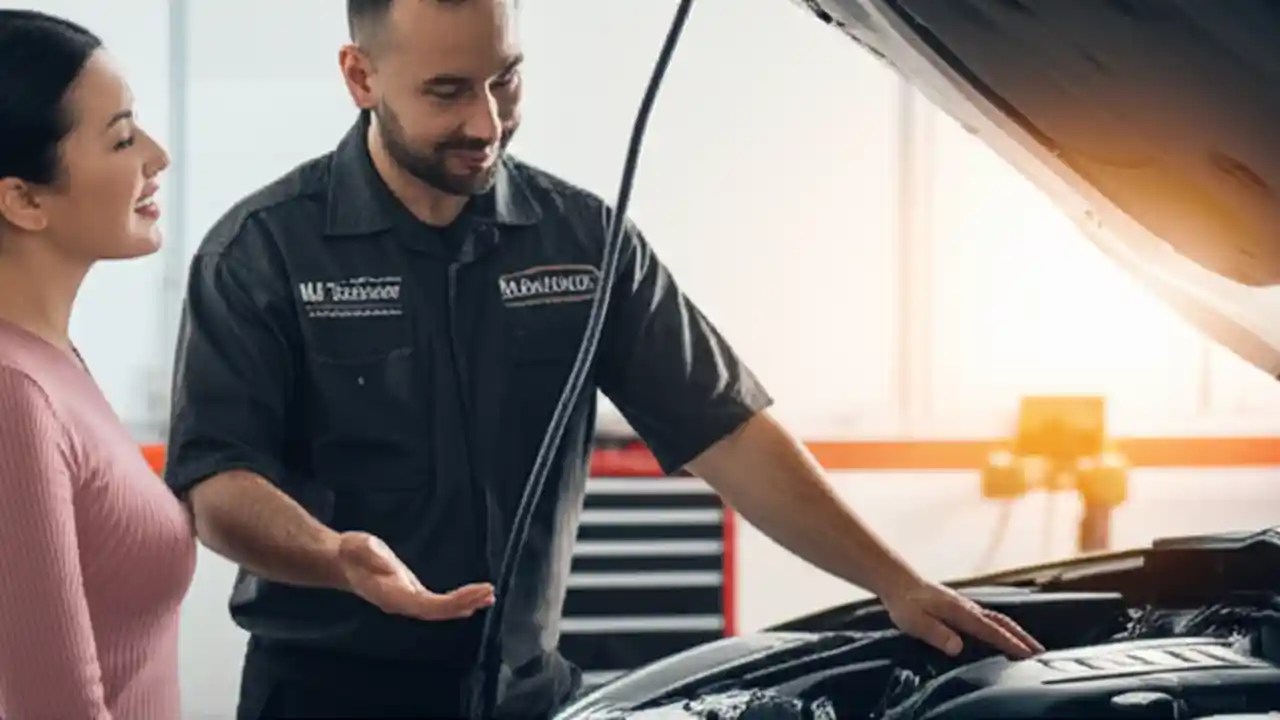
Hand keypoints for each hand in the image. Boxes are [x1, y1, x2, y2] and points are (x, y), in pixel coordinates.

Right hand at [337, 531, 494, 620]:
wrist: (342, 562)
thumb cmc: (351, 553)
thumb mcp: (357, 547)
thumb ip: (370, 554)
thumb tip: (385, 562)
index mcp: (390, 595)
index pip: (425, 605)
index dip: (450, 603)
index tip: (472, 594)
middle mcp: (401, 603)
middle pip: (437, 610)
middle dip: (464, 603)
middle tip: (489, 592)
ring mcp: (407, 600)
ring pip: (440, 609)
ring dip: (465, 604)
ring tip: (488, 596)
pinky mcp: (412, 594)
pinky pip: (438, 603)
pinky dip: (457, 601)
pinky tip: (472, 599)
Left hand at [880, 577, 1044, 658]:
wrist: (898, 582)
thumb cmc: (905, 603)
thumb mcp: (914, 621)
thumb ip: (936, 634)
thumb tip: (958, 647)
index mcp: (960, 612)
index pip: (991, 630)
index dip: (1010, 644)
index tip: (1028, 655)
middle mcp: (968, 608)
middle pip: (1002, 622)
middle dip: (1022, 637)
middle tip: (1040, 653)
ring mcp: (966, 606)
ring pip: (997, 619)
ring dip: (1015, 632)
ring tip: (1029, 646)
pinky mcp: (961, 607)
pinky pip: (988, 618)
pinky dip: (1002, 627)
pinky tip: (1002, 634)